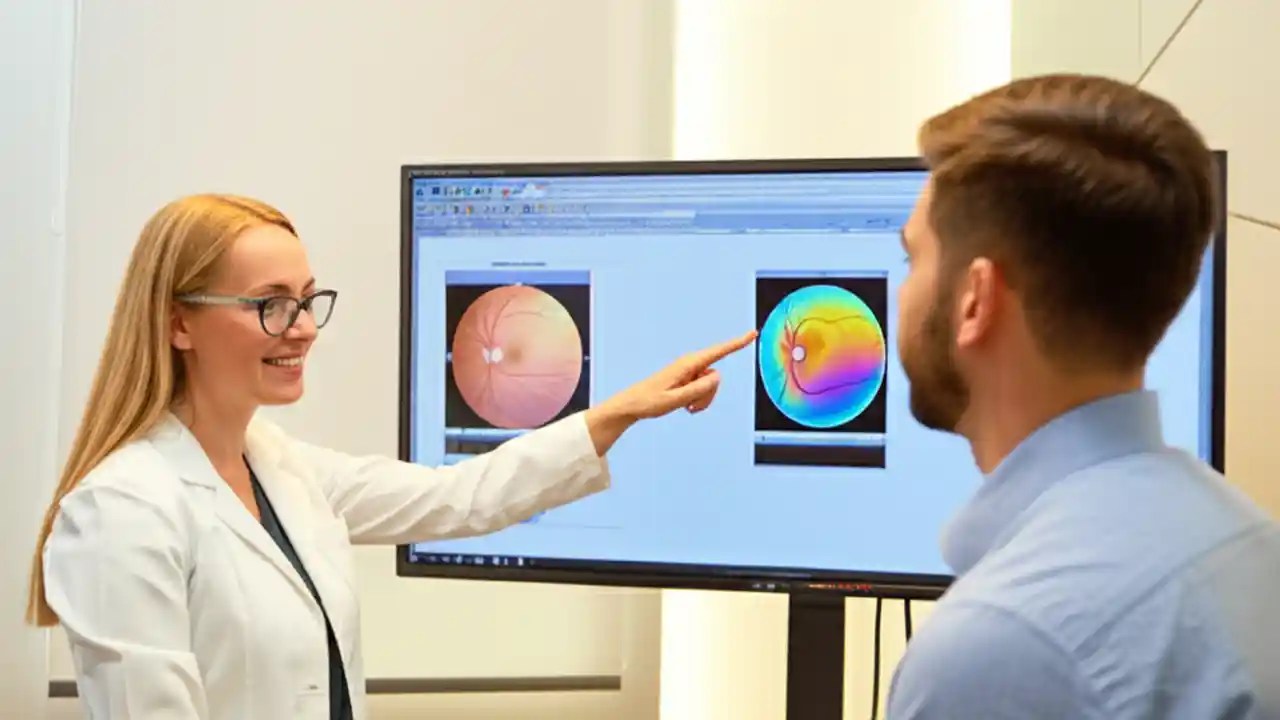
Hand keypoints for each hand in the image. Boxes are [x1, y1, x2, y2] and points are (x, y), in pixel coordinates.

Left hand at [584, 330, 757, 454]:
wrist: (632, 405)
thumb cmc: (650, 402)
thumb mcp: (675, 400)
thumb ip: (698, 390)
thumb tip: (718, 376)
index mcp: (687, 365)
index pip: (718, 352)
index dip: (736, 343)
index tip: (752, 333)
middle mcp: (690, 364)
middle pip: (715, 379)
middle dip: (708, 396)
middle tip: (690, 408)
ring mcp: (689, 371)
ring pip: (710, 386)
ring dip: (702, 400)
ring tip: (685, 407)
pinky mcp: (687, 378)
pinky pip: (703, 390)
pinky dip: (698, 401)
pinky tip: (685, 407)